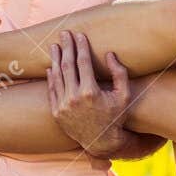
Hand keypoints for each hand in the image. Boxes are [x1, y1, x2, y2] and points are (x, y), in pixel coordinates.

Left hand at [47, 31, 131, 156]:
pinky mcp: (56, 112)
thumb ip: (119, 73)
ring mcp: (62, 106)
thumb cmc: (115, 117)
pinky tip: (51, 67)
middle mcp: (73, 98)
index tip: (80, 35)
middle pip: (67, 65)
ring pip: (56, 76)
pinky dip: (51, 77)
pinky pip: (51, 90)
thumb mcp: (124, 96)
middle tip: (64, 33)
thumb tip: (110, 54)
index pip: (83, 62)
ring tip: (55, 46)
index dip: (81, 47)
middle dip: (66, 47)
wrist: (101, 142)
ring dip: (55, 59)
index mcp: (90, 92)